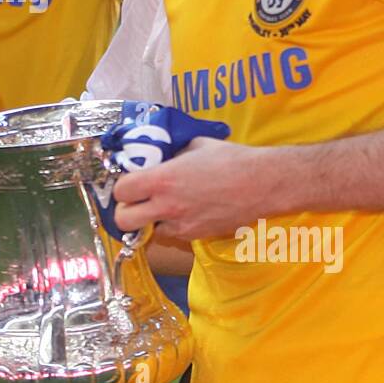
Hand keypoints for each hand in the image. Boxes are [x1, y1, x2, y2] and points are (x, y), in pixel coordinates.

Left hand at [113, 137, 279, 240]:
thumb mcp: (195, 145)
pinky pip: (173, 234)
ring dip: (151, 220)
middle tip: (136, 202)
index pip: (120, 191)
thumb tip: (161, 155)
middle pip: (123, 221)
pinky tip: (187, 212)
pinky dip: (173, 226)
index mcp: (162, 180)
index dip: (122, 187)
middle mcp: (167, 206)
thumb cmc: (231, 159)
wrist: (263, 184)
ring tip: (164, 207)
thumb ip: (172, 153)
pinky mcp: (196, 237)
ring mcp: (181, 225)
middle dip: (125, 212)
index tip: (130, 182)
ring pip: (149, 231)